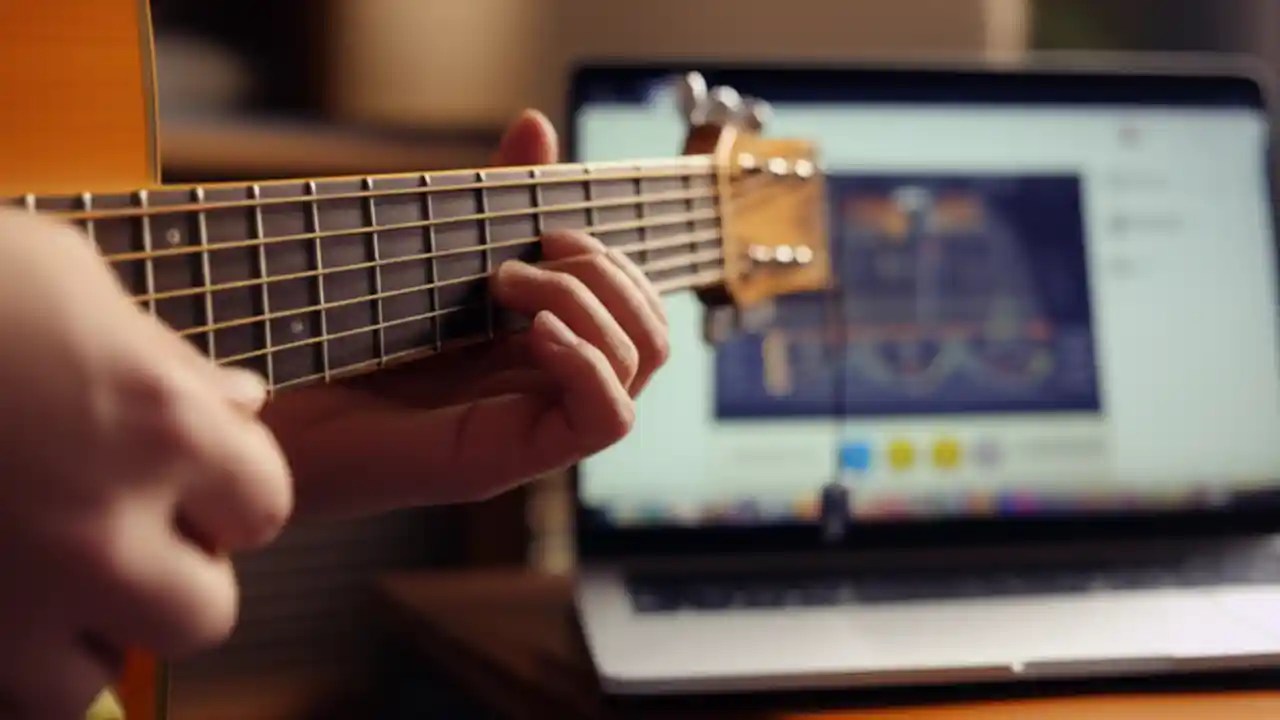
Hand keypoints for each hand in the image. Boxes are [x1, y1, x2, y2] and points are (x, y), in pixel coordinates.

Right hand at [0, 212, 292, 718]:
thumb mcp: (62, 278)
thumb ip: (163, 357)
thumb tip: (240, 404)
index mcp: (158, 427)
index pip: (264, 504)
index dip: (235, 491)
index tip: (202, 480)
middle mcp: (98, 530)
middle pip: (200, 615)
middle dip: (175, 578)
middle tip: (123, 534)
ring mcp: (2, 600)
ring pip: (85, 681)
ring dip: (77, 637)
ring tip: (36, 575)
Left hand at [263, 109, 669, 517]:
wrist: (263, 416)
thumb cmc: (335, 341)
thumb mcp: (431, 258)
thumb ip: (490, 202)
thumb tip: (537, 125)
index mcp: (536, 351)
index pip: (635, 310)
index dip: (613, 259)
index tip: (543, 227)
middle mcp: (546, 392)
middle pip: (652, 335)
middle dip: (608, 271)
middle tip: (531, 249)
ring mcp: (532, 429)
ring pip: (639, 368)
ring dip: (585, 302)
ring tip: (503, 285)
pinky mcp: (509, 459)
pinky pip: (607, 416)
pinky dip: (586, 359)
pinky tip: (529, 330)